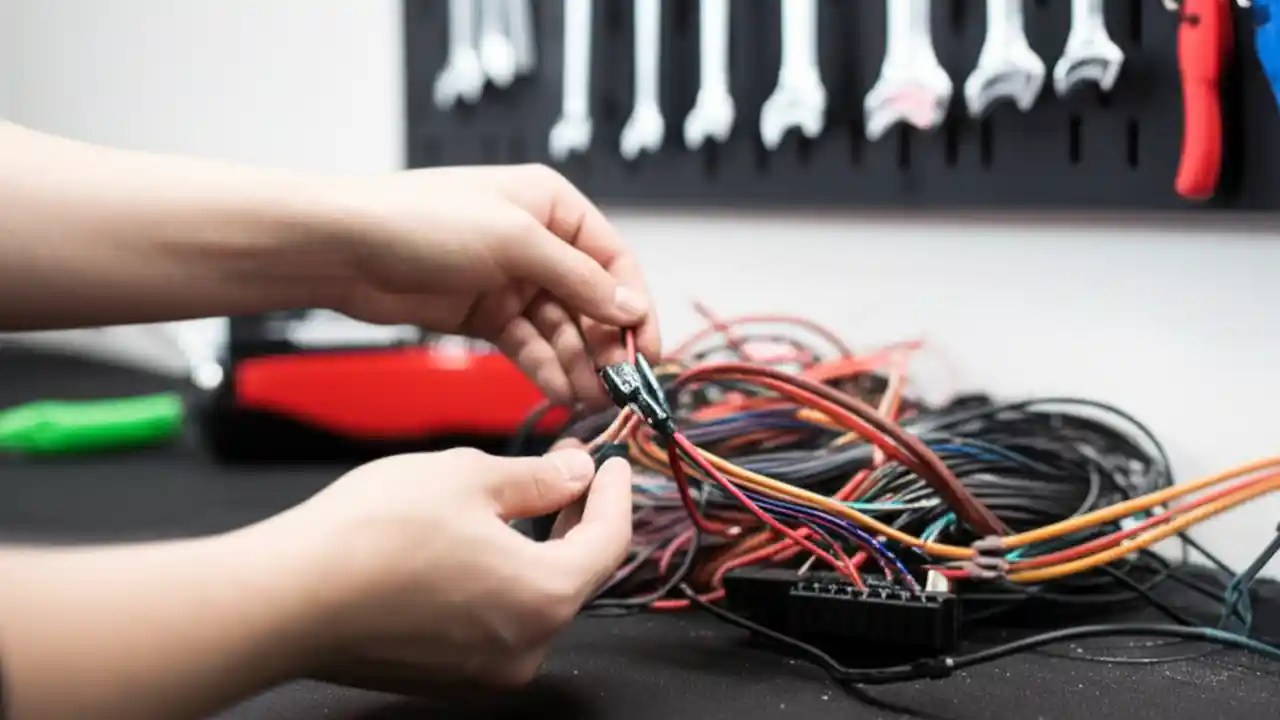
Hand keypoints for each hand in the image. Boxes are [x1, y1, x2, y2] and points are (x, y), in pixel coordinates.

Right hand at [270, 442, 631, 691]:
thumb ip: (538, 479)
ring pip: (531, 597)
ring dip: (536, 546)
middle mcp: (524, 647)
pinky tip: (477, 541)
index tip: (611, 463)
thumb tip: (575, 475)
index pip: (609, 541)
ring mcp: (482, 670)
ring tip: (520, 497)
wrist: (285, 598)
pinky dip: (499, 578)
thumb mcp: (470, 477)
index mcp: (545, 597)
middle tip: (569, 470)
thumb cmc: (371, 535)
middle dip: (576, 517)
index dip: (615, 493)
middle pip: (574, 574)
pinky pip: (493, 619)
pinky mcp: (444, 674)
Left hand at [323, 164, 659, 405]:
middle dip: (604, 344)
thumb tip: (631, 308)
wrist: (344, 248)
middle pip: (589, 300)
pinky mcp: (484, 313)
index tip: (645, 350)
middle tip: (619, 387)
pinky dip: (544, 368)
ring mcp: (510, 279)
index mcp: (552, 206)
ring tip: (589, 401)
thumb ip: (579, 279)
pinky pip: (527, 344)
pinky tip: (559, 393)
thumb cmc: (424, 221)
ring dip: (576, 364)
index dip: (633, 306)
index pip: (613, 260)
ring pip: (559, 329)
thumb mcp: (516, 242)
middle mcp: (537, 241)